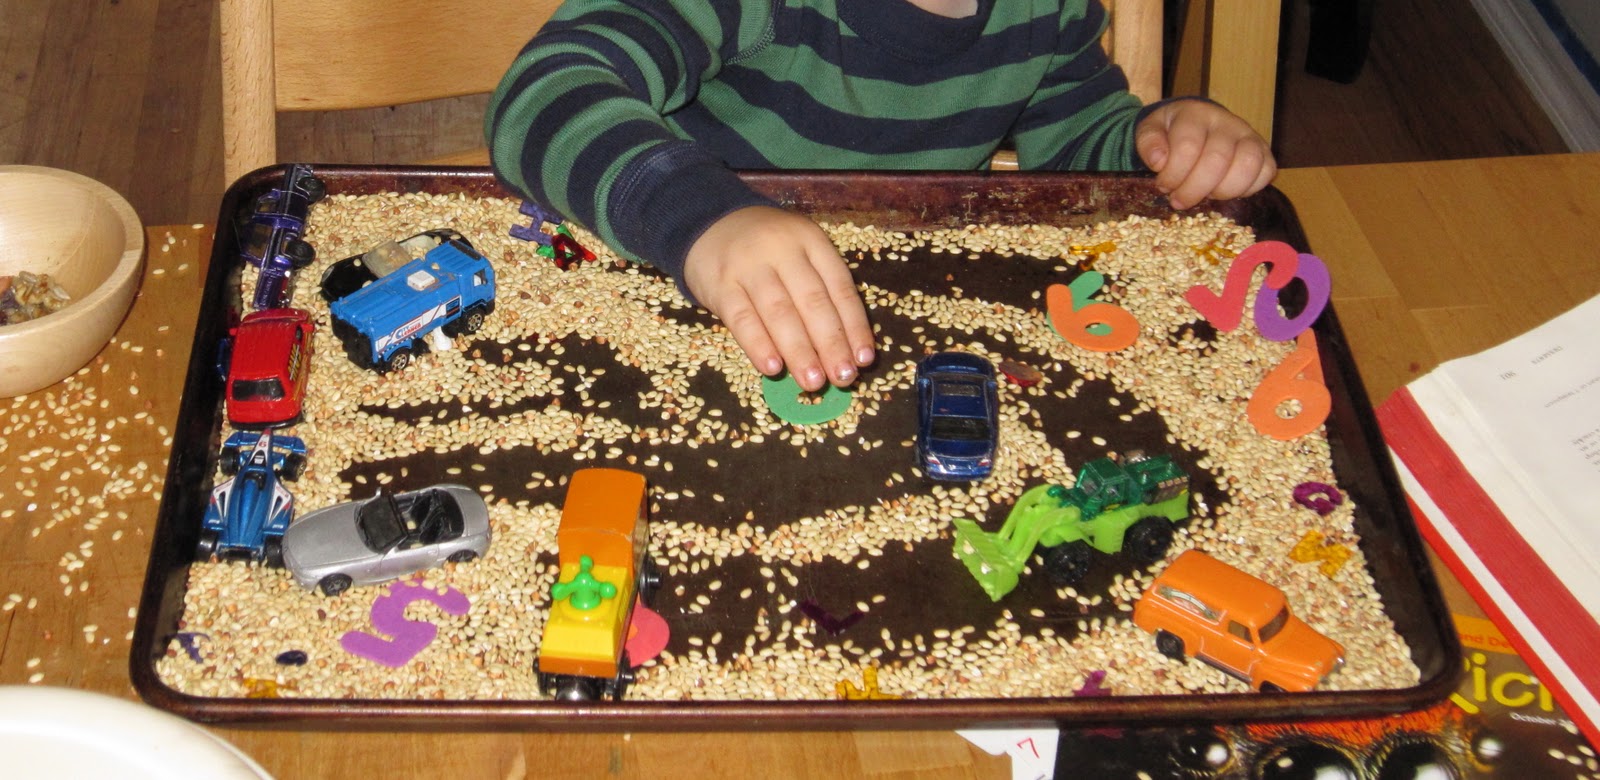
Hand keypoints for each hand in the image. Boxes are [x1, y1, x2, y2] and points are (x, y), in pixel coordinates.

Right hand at [684, 206, 875, 390]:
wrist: (709, 224)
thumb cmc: (767, 251)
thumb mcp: (799, 254)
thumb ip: (820, 292)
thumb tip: (844, 350)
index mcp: (811, 241)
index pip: (839, 287)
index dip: (854, 326)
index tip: (864, 360)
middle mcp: (783, 250)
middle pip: (812, 301)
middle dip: (831, 344)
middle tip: (842, 378)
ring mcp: (749, 266)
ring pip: (779, 312)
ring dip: (799, 351)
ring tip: (813, 382)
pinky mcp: (720, 285)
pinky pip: (742, 318)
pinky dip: (759, 345)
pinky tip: (773, 369)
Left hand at [1135, 99, 1276, 209]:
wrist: (1196, 124)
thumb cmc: (1170, 132)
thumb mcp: (1150, 131)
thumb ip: (1149, 142)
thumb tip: (1159, 161)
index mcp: (1196, 114)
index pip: (1188, 147)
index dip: (1173, 174)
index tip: (1163, 186)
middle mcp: (1227, 122)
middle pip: (1216, 160)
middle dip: (1193, 189)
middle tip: (1179, 200)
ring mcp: (1249, 136)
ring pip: (1247, 166)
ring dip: (1222, 191)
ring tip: (1205, 196)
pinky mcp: (1264, 152)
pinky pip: (1266, 172)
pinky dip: (1247, 189)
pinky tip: (1225, 192)